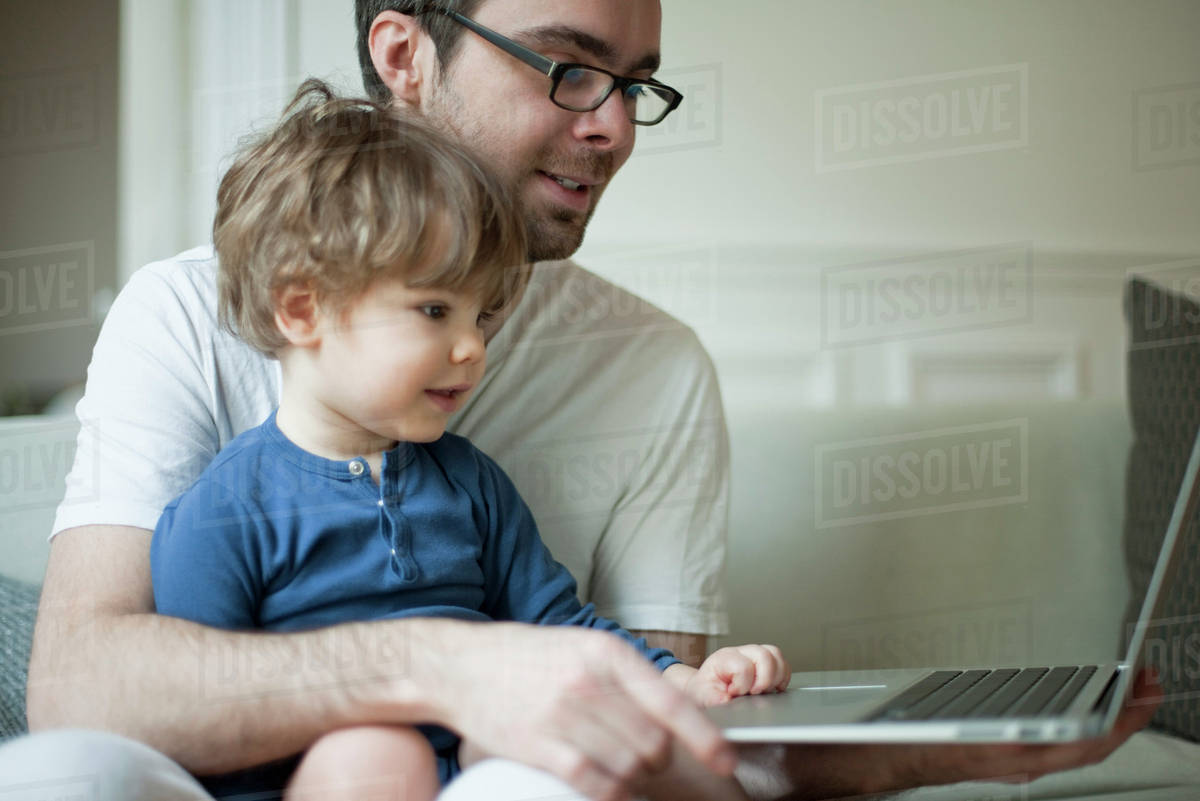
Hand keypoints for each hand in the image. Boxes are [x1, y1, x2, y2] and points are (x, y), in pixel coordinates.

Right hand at [437, 622, 737, 800]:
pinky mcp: (538, 746)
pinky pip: (594, 782)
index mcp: (605, 653)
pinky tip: (610, 790)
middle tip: (650, 762)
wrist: (459, 666)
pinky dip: (611, 794)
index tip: (726, 759)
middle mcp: (588, 683)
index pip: (671, 702)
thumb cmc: (523, 656)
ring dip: (636, 779)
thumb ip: (622, 674)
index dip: (706, 737)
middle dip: (661, 760)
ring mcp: (562, 716)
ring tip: (626, 774)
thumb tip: (671, 708)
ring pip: (628, 767)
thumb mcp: (579, 646)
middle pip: (653, 743)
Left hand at [686, 645, 790, 707]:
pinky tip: (774, 688)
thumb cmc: (705, 691)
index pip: (743, 666)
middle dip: (764, 679)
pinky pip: (782, 663)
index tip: (735, 694)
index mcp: (723, 658)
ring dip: (776, 677)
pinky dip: (783, 677)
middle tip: (754, 693)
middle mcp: (740, 652)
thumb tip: (728, 701)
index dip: (742, 685)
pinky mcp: (764, 663)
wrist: (705, 689)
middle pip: (764, 655)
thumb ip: (715, 698)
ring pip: (775, 655)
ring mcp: (753, 655)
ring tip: (765, 691)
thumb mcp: (703, 696)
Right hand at [757, 669, 1162, 798]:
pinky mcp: (934, 746)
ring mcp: (937, 754)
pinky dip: (1048, 725)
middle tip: (1145, 692)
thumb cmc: (766, 748)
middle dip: (1096, 727)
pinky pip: (1007, 742)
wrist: (760, 771)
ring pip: (1025, 749)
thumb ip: (752, 690)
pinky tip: (1065, 708)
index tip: (1100, 719)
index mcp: (900, 753)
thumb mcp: (758, 718)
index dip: (1051, 739)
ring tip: (1125, 697)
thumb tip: (744, 680)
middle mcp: (928, 758)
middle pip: (1029, 752)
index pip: (991, 751)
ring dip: (1081, 728)